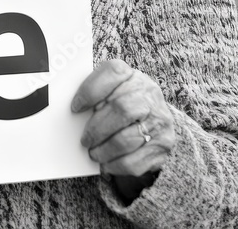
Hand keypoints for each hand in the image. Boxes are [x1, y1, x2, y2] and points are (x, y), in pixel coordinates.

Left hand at [71, 59, 176, 178]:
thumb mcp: (108, 90)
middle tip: (84, 140)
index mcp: (131, 75)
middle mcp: (149, 94)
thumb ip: (93, 95)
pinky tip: (106, 164)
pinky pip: (134, 161)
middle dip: (96, 129)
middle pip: (121, 109)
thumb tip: (73, 112)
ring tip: (93, 153)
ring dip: (103, 150)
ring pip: (126, 140)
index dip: (90, 90)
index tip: (75, 107)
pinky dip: (115, 165)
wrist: (153, 119)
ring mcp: (159, 120)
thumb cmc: (120, 102)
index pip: (112, 73)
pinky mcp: (163, 145)